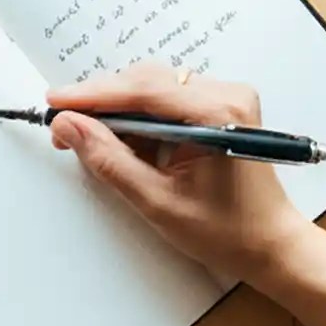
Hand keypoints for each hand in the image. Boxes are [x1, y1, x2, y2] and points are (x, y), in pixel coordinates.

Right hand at [47, 63, 310, 283]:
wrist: (270, 243)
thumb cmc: (225, 231)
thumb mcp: (157, 202)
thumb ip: (109, 160)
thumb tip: (68, 126)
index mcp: (217, 113)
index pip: (143, 90)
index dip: (92, 95)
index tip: (54, 101)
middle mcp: (226, 93)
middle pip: (147, 81)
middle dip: (102, 102)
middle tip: (63, 127)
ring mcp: (227, 96)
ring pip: (154, 86)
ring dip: (119, 108)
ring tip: (87, 135)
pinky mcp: (222, 106)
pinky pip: (169, 97)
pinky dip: (140, 115)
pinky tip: (122, 138)